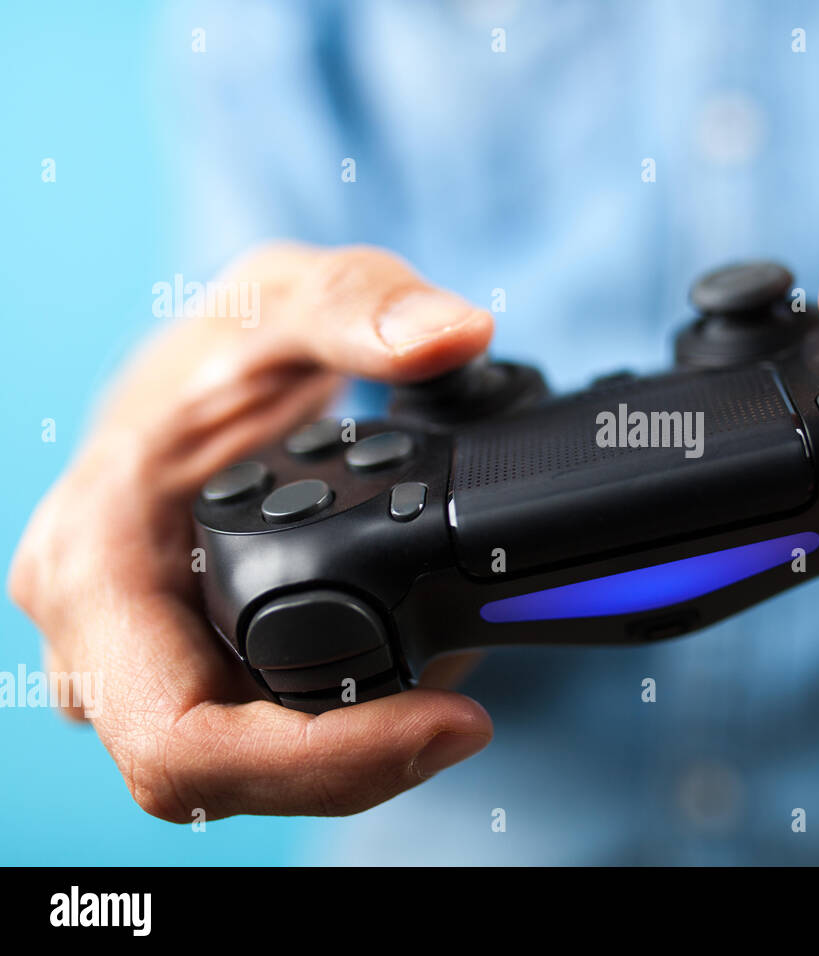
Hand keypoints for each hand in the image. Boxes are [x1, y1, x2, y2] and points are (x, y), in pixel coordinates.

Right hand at [9, 243, 495, 819]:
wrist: (200, 384)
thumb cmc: (223, 348)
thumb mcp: (286, 298)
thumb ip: (363, 307)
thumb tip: (454, 336)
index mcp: (96, 560)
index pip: (179, 733)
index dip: (315, 758)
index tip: (447, 721)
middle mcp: (102, 636)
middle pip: (217, 778)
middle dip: (348, 766)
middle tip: (462, 722)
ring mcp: (143, 668)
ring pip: (245, 775)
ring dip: (354, 755)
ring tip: (447, 685)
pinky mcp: (191, 678)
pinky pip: (261, 744)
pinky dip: (344, 736)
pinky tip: (413, 693)